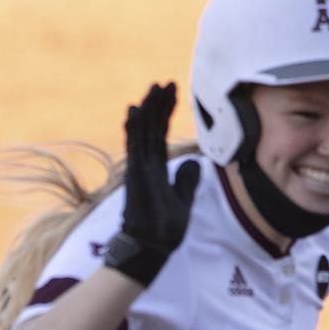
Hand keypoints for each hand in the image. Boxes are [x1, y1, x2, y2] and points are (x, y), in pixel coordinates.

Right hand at [101, 82, 201, 285]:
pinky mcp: (134, 174)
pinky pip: (134, 146)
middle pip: (152, 127)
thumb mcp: (183, 201)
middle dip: (159, 104)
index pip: (160, 134)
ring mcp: (138, 168)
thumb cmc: (164, 229)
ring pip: (143, 131)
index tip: (172, 93)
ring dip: (148, 108)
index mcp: (156, 168)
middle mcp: (145, 164)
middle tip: (166, 82)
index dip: (166, 113)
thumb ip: (186, 181)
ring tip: (155, 87)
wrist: (152, 247)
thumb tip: (195, 163)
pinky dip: (134, 127)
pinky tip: (135, 108)